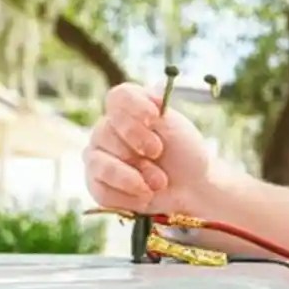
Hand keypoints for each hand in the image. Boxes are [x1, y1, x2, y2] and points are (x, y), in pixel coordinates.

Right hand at [83, 82, 211, 214]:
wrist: (191, 188)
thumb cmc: (184, 154)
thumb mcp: (177, 127)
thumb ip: (159, 110)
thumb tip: (154, 92)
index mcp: (129, 109)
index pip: (118, 97)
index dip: (133, 106)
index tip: (154, 117)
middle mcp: (108, 129)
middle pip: (106, 130)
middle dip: (138, 146)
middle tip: (159, 153)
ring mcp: (98, 156)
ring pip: (100, 164)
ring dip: (134, 176)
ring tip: (159, 182)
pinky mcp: (97, 184)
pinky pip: (102, 190)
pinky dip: (128, 196)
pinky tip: (145, 196)